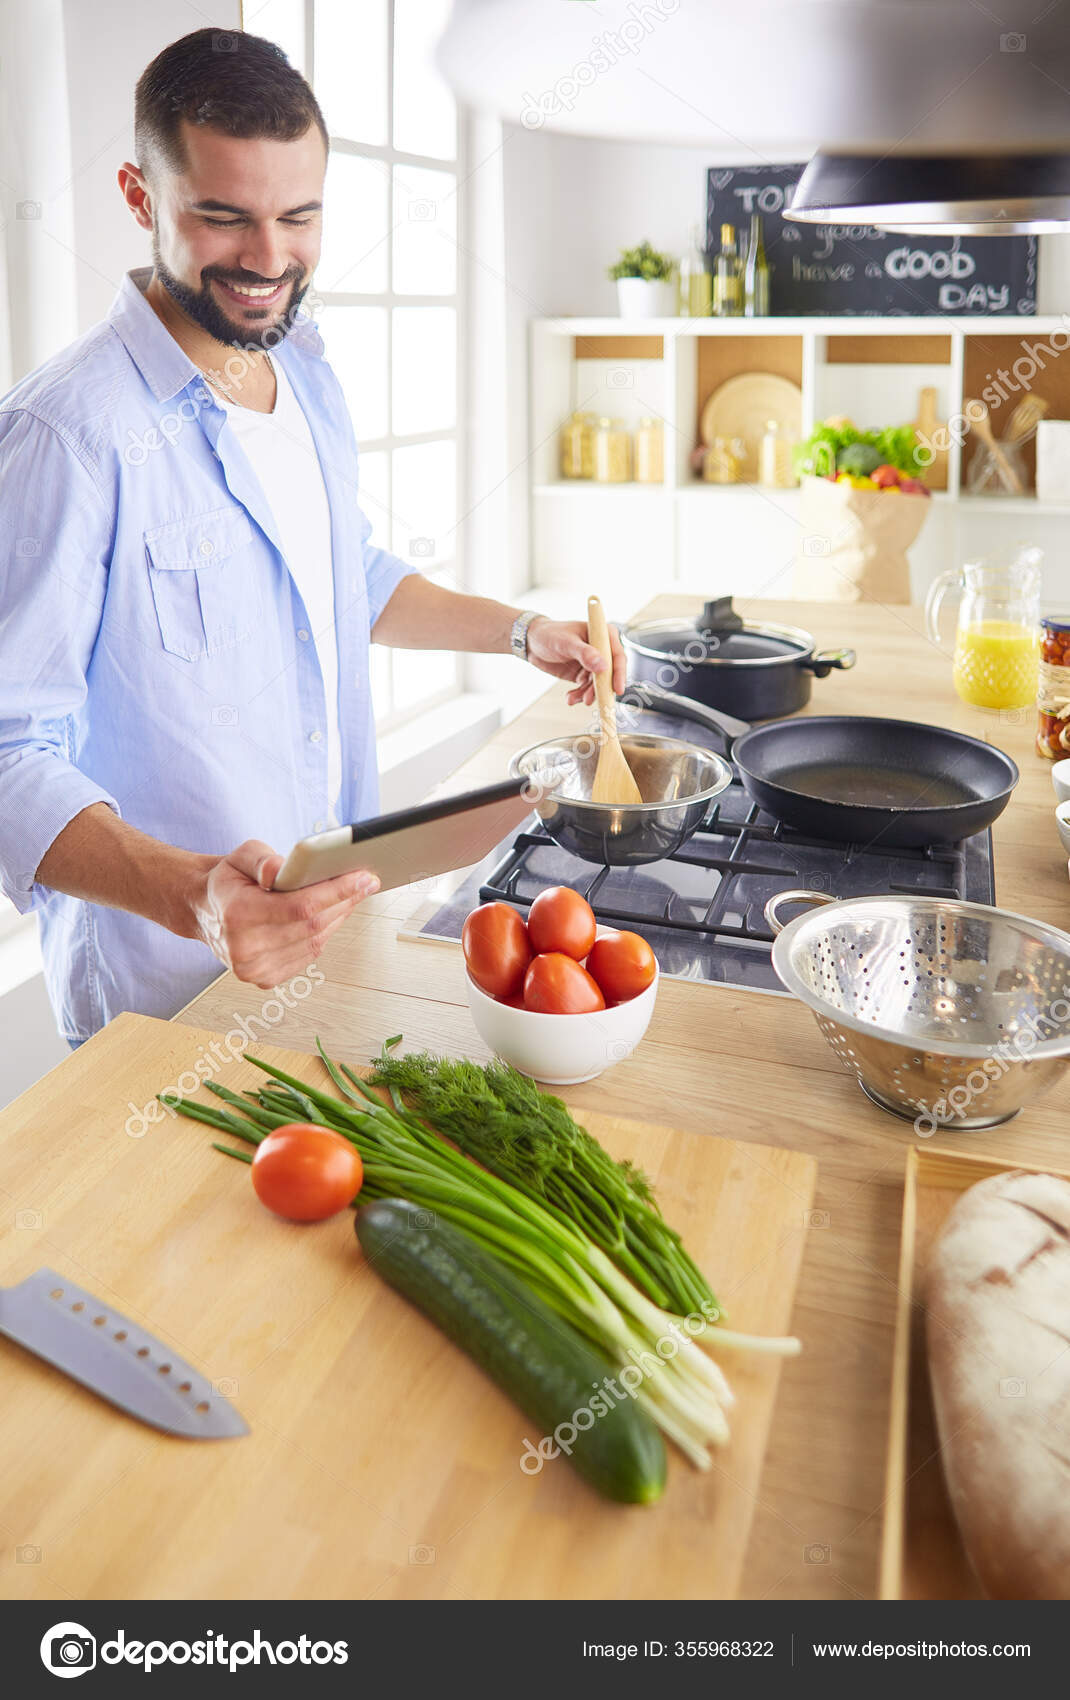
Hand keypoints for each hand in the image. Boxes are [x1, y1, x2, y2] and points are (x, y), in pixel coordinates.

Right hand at [190, 840, 379, 989]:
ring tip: (351, 896)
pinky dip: (323, 935)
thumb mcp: (241, 856)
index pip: (301, 907)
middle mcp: (244, 948)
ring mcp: (254, 968)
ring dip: (339, 918)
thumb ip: (263, 859)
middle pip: (313, 926)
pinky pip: (308, 955)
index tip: (364, 878)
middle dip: (346, 902)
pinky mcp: (264, 979)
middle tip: (366, 883)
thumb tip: (283, 870)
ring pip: (315, 943)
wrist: (206, 911)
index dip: (338, 892)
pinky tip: (330, 916)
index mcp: (237, 915)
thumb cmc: (228, 882)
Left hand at [524, 616, 627, 706]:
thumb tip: (602, 667)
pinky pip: (586, 689)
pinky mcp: (583, 674)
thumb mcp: (566, 642)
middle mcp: (601, 650)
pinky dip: (579, 695)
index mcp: (603, 635)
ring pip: (598, 685)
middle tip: (590, 699)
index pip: (617, 655)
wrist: (532, 642)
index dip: (619, 673)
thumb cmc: (549, 634)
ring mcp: (593, 664)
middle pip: (610, 674)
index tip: (617, 689)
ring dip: (588, 694)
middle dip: (601, 688)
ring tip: (575, 698)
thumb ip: (585, 654)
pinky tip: (570, 698)